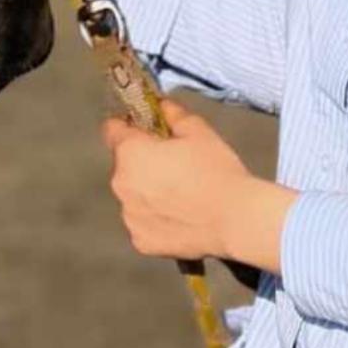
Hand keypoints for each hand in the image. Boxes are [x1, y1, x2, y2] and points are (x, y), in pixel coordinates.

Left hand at [100, 99, 249, 261]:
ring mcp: (128, 216)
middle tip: (174, 165)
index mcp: (130, 152)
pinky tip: (179, 218)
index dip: (128, 126)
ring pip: (132, 196)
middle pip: (124, 165)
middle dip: (142, 162)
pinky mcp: (140, 241)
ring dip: (146, 192)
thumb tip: (162, 106)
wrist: (235, 220)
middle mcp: (120, 184)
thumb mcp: (199, 132)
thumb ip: (174, 114)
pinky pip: (142, 223)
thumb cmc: (216, 170)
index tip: (145, 130)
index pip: (112, 130)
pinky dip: (154, 219)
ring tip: (180, 195)